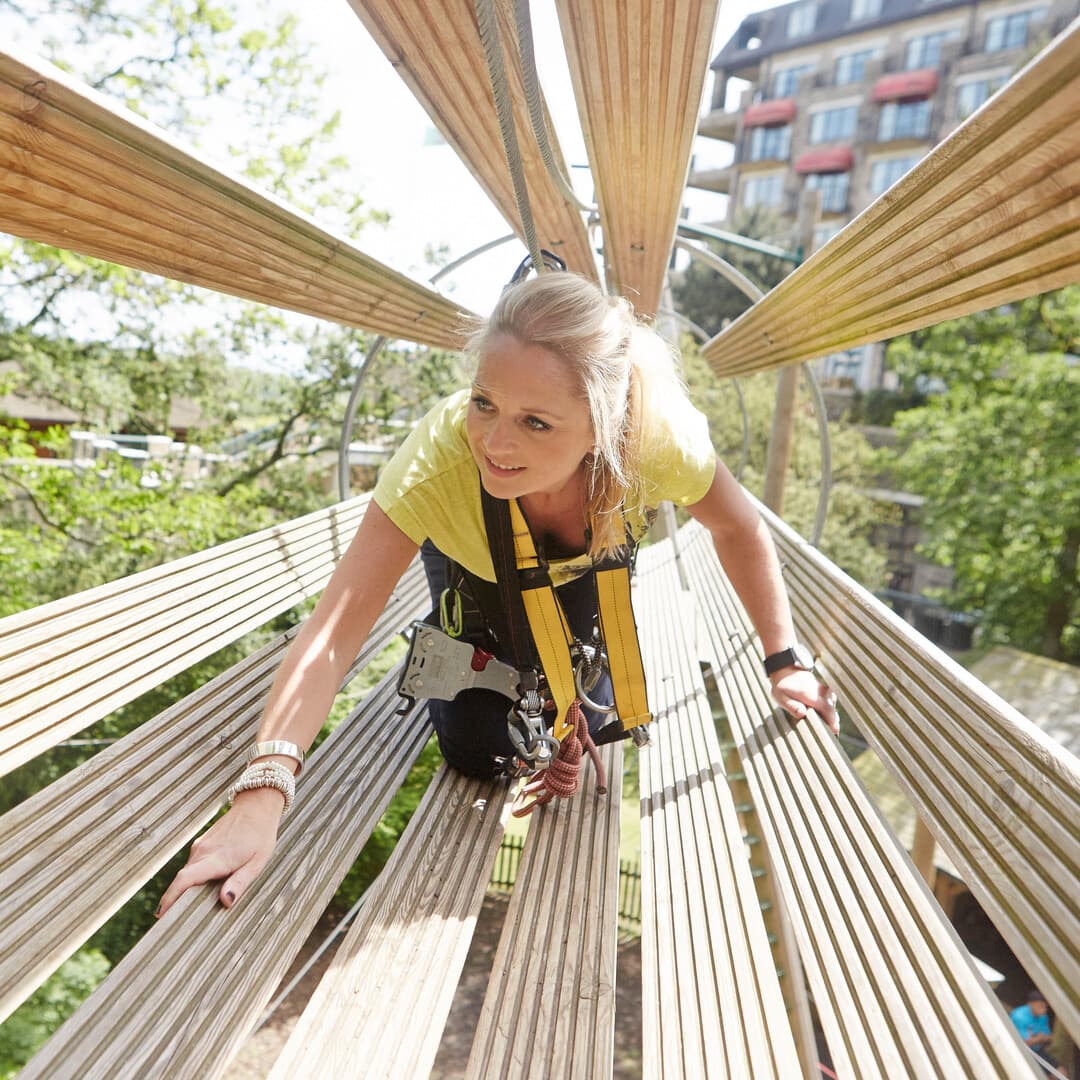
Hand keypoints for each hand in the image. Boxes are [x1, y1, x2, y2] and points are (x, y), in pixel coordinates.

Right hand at [156, 787, 284, 917]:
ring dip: (186, 889)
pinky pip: (192, 865)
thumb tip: (225, 902)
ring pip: (187, 873)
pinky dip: (193, 877)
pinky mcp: (201, 844)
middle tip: (173, 921)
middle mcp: (203, 852)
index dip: (171, 897)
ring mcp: (200, 847)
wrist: (256, 807)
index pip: (185, 879)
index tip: (160, 913)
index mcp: (217, 858)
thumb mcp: (257, 862)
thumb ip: (240, 882)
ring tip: (190, 906)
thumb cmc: (260, 835)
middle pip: (182, 880)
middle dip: (175, 900)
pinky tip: (204, 885)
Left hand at [769, 668, 838, 735]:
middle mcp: (822, 693)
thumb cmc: (782, 685)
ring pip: (832, 709)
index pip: (829, 711)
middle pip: (833, 712)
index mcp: (813, 695)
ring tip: (823, 729)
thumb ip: (792, 706)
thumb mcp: (781, 697)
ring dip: (829, 719)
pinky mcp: (826, 691)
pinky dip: (828, 713)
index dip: (833, 724)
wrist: (786, 670)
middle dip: (832, 725)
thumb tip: (802, 714)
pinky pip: (831, 705)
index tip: (834, 735)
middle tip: (828, 738)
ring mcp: (825, 691)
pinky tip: (820, 719)